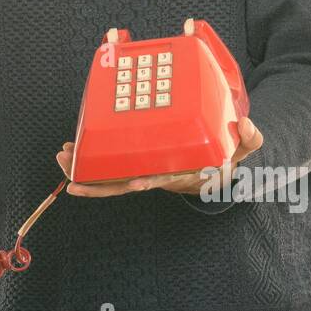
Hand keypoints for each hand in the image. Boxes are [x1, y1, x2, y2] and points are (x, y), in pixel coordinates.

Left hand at [55, 116, 263, 196]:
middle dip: (95, 184)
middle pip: (123, 185)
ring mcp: (143, 172)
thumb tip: (246, 125)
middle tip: (69, 172)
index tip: (134, 182)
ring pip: (109, 179)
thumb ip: (248, 138)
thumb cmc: (224, 157)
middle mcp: (157, 176)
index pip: (161, 180)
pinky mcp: (135, 164)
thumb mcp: (242, 148)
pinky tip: (71, 152)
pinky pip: (108, 168)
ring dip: (84, 172)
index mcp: (181, 173)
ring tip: (61, 157)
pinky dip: (89, 163)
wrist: (214, 166)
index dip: (146, 182)